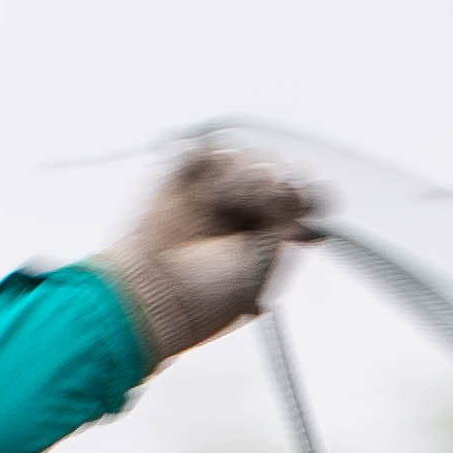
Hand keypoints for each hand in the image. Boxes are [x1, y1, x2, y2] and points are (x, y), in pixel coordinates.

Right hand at [97, 144, 323, 364]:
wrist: (149, 294)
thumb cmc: (201, 299)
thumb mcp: (260, 267)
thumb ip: (285, 225)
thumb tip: (304, 190)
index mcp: (264, 242)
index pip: (296, 203)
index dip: (303, 194)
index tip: (301, 197)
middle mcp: (239, 218)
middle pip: (272, 176)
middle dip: (274, 184)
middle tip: (265, 202)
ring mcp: (209, 199)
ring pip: (243, 161)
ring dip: (244, 177)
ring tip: (231, 203)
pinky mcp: (180, 183)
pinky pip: (206, 154)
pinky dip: (213, 164)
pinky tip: (210, 192)